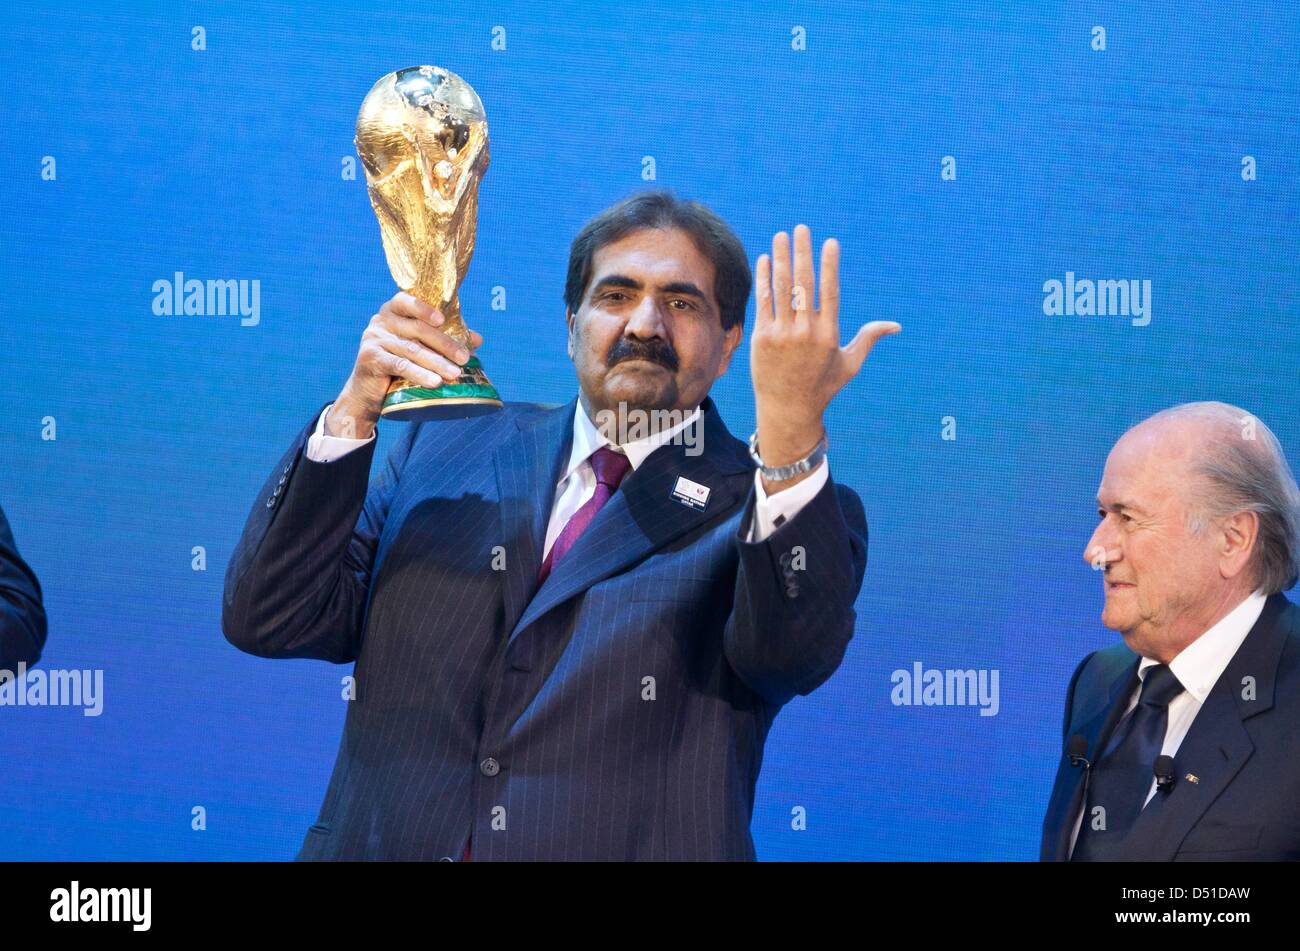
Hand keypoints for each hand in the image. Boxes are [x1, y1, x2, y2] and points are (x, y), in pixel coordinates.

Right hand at [327, 292, 483, 438]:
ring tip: (455, 374)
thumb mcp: (422, 347)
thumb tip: (478, 339)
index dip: (424, 308)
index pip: (406, 300)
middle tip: (464, 358)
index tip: (443, 320)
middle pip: (417, 329)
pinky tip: (435, 382)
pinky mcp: (371, 358)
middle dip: (444, 344)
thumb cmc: (399, 364)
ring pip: (411, 349)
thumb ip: (446, 338)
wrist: (369, 391)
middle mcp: (381, 321)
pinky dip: (419, 374)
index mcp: (393, 311)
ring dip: (437, 362)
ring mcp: (374, 339)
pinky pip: (399, 365)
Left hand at [751, 224, 899, 477]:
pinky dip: (764, 279)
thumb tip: (896, 326)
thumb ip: (869, 339)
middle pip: (804, 283)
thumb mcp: (849, 364)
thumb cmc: (822, 386)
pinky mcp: (761, 338)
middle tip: (801, 228)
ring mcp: (782, 334)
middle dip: (802, 252)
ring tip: (781, 236)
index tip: (830, 243)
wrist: (787, 409)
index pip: (830, 291)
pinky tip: (766, 260)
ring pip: (781, 288)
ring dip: (781, 258)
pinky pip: (764, 302)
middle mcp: (805, 331)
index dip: (829, 265)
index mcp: (829, 334)